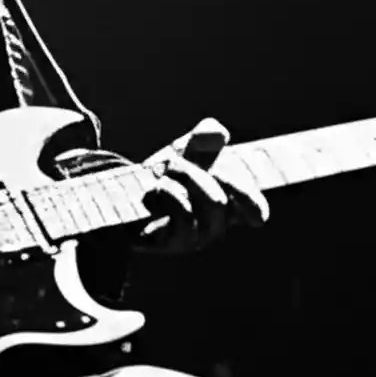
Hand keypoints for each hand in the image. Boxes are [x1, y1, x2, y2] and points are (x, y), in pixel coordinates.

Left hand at [134, 118, 269, 254]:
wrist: (122, 199)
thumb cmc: (162, 176)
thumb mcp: (184, 150)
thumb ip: (203, 136)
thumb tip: (219, 133)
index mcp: (225, 205)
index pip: (254, 210)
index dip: (254, 200)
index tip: (231, 179)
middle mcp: (215, 226)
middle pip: (224, 198)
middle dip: (197, 171)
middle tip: (171, 161)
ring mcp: (197, 238)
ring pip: (213, 203)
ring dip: (184, 177)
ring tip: (159, 172)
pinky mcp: (175, 243)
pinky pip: (187, 217)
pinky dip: (170, 194)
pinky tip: (152, 191)